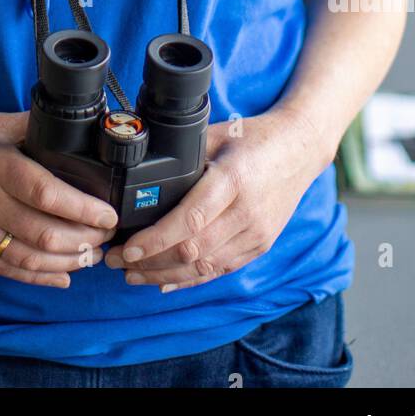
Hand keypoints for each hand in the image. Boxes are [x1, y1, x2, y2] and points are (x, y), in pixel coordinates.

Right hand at [0, 110, 118, 287]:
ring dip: (67, 262)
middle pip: (43, 233)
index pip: (48, 195)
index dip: (83, 210)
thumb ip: (36, 126)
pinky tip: (62, 276)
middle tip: (106, 236)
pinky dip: (38, 277)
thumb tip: (79, 127)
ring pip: (28, 257)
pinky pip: (5, 269)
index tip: (109, 215)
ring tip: (91, 257)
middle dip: (84, 240)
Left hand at [103, 106, 328, 289]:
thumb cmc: (254, 137)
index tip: (126, 248)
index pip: (189, 221)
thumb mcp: (216, 134)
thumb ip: (184, 156)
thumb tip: (140, 170)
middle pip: (193, 251)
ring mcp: (256, 234)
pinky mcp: (260, 246)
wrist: (301, 149)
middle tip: (113, 260)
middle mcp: (247, 213)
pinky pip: (220, 270)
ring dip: (163, 275)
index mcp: (233, 181)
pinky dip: (189, 279)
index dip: (154, 241)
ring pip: (204, 268)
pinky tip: (163, 281)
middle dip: (148, 262)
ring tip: (130, 274)